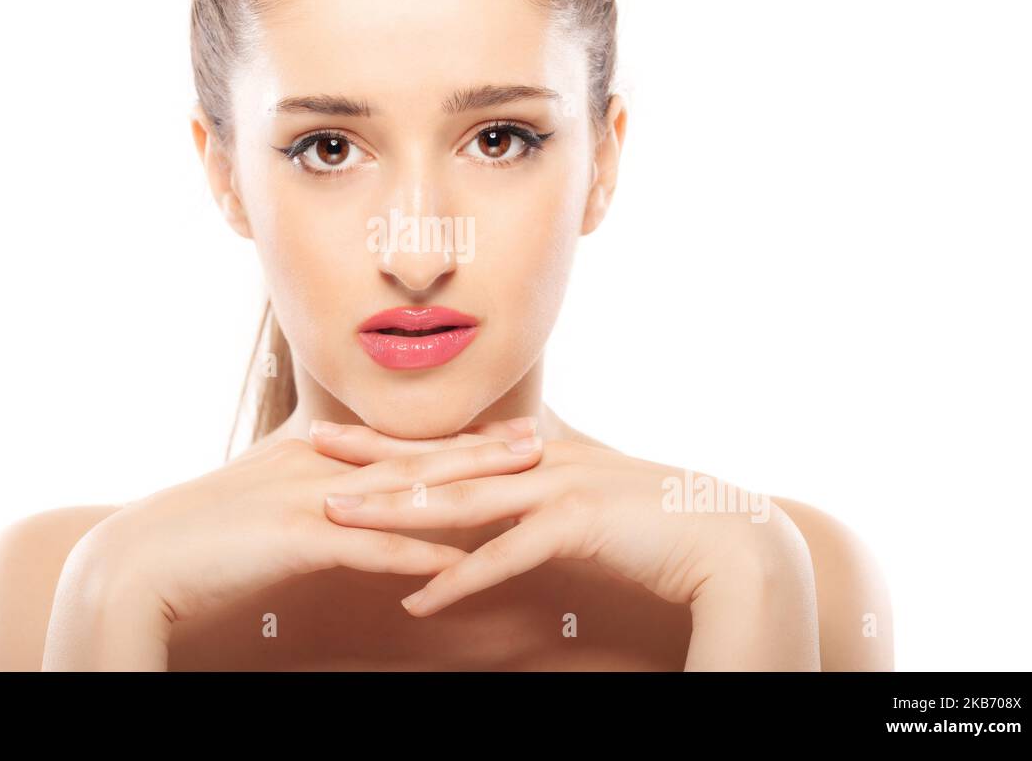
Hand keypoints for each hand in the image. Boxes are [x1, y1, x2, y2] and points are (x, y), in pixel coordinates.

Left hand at [309, 422, 812, 622]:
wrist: (723, 535)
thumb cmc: (652, 518)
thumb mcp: (587, 489)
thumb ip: (541, 484)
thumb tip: (506, 478)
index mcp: (534, 448)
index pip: (446, 440)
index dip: (388, 437)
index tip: (335, 431)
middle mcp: (537, 458)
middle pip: (438, 457)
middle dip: (370, 456)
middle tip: (308, 450)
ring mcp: (556, 485)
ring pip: (457, 500)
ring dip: (394, 513)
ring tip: (337, 520)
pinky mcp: (577, 522)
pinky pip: (506, 555)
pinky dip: (459, 578)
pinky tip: (417, 599)